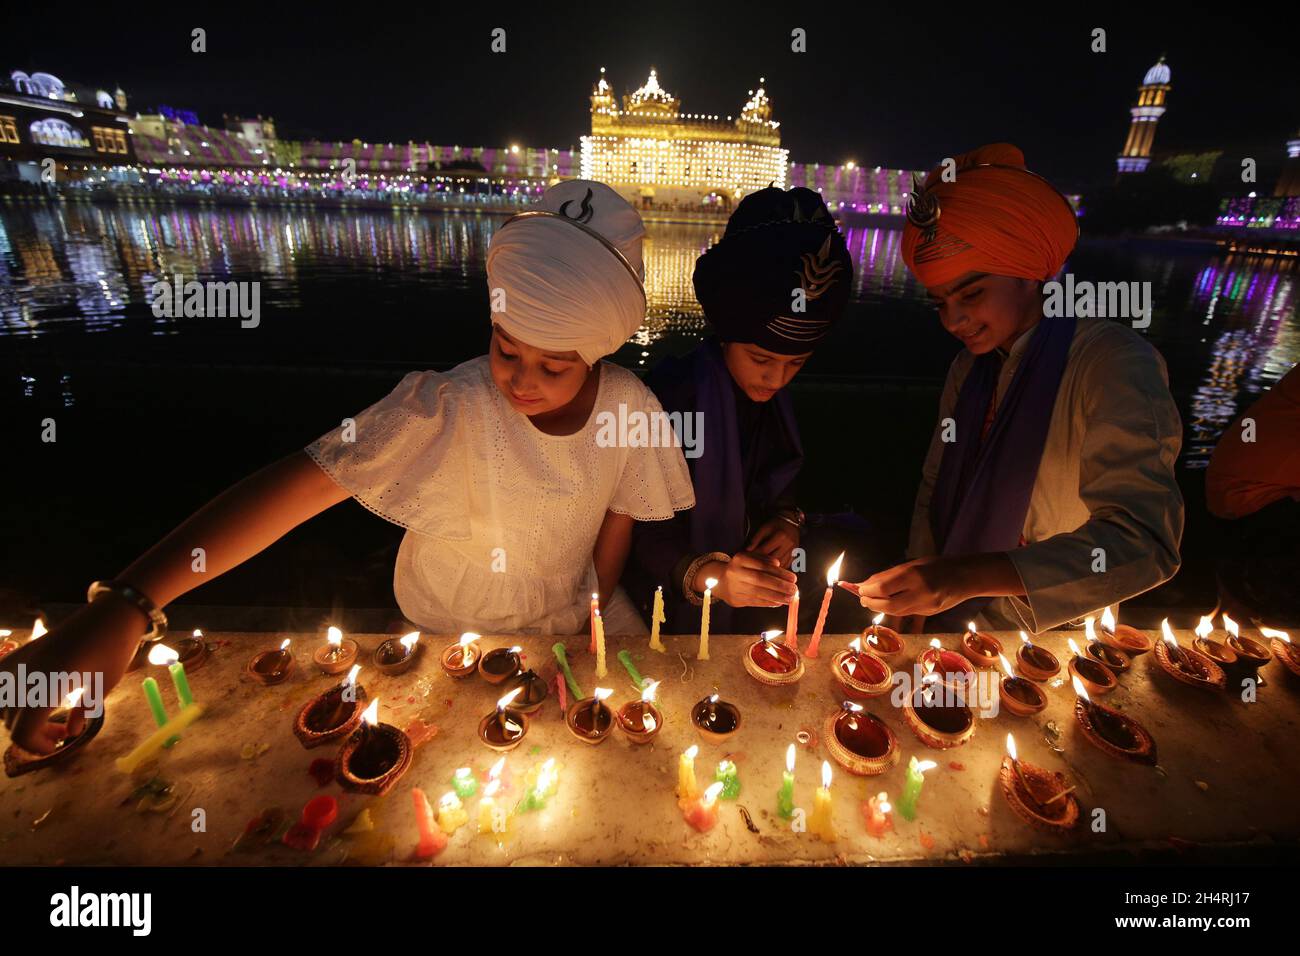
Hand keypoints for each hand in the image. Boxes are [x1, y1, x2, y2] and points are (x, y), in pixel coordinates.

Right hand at [0, 598, 145, 754]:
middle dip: (34, 734)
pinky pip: (1, 681)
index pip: (23, 729)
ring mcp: (20, 660)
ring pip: (2, 704)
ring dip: (21, 718)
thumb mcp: (104, 685)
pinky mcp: (21, 652)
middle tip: (62, 731)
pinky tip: (32, 698)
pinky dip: (9, 696)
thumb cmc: (115, 647)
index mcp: (50, 682)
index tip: (58, 744)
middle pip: (11, 720)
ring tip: (49, 716)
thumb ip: (83, 710)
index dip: (37, 746)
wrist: (112, 612)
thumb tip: (70, 732)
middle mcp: (28, 671)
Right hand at [699, 552, 797, 608]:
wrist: (719, 580)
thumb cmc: (740, 568)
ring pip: (758, 593)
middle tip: (794, 589)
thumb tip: (778, 564)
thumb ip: (764, 559)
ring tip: (790, 599)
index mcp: (739, 559)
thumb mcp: (749, 559)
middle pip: (760, 580)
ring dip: (777, 597)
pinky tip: (779, 602)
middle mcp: (735, 572)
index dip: (779, 573)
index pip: (762, 566)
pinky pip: (755, 602)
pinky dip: (768, 603)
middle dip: (780, 586)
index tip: (793, 578)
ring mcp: (734, 587)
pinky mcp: (735, 600)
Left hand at [746, 517, 799, 567]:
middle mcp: (789, 544)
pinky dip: (777, 569)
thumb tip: (747, 550)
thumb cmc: (776, 526)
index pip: (765, 550)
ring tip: (760, 569)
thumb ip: (756, 539)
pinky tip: (770, 569)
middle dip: (761, 563)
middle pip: (773, 559)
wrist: (791, 524)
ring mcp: (793, 551)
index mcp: (780, 536)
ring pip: (780, 565)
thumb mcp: (765, 528)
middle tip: (751, 566)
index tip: (746, 558)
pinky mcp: (795, 556)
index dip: (754, 555)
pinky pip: (785, 566)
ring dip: (770, 568)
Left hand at [854, 555, 977, 617]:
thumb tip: (867, 583)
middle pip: (888, 605)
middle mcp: (920, 592)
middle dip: (871, 603)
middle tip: (863, 598)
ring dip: (880, 608)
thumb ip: (890, 574)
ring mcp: (926, 606)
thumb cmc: (938, 565)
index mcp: (914, 575)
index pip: (883, 588)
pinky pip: (905, 614)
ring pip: (895, 612)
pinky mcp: (929, 613)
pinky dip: (893, 610)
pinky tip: (886, 604)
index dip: (867, 590)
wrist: (966, 577)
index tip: (859, 588)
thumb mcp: (913, 564)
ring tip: (871, 601)